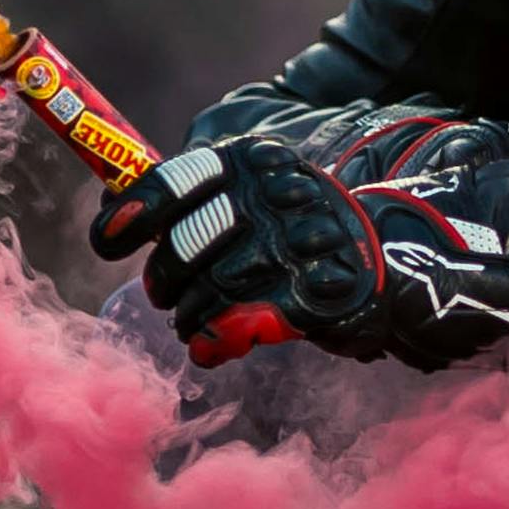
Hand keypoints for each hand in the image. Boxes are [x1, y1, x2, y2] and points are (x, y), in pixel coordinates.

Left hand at [93, 121, 508, 366]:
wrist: (402, 257)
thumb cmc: (307, 229)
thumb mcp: (259, 192)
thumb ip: (194, 198)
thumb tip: (108, 213)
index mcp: (256, 161)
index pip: (177, 181)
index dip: (134, 214)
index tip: (107, 244)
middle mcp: (274, 196)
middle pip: (184, 244)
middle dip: (166, 278)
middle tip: (169, 294)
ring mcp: (297, 246)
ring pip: (205, 290)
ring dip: (189, 317)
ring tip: (195, 324)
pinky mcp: (314, 296)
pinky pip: (238, 325)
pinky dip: (215, 341)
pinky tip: (212, 348)